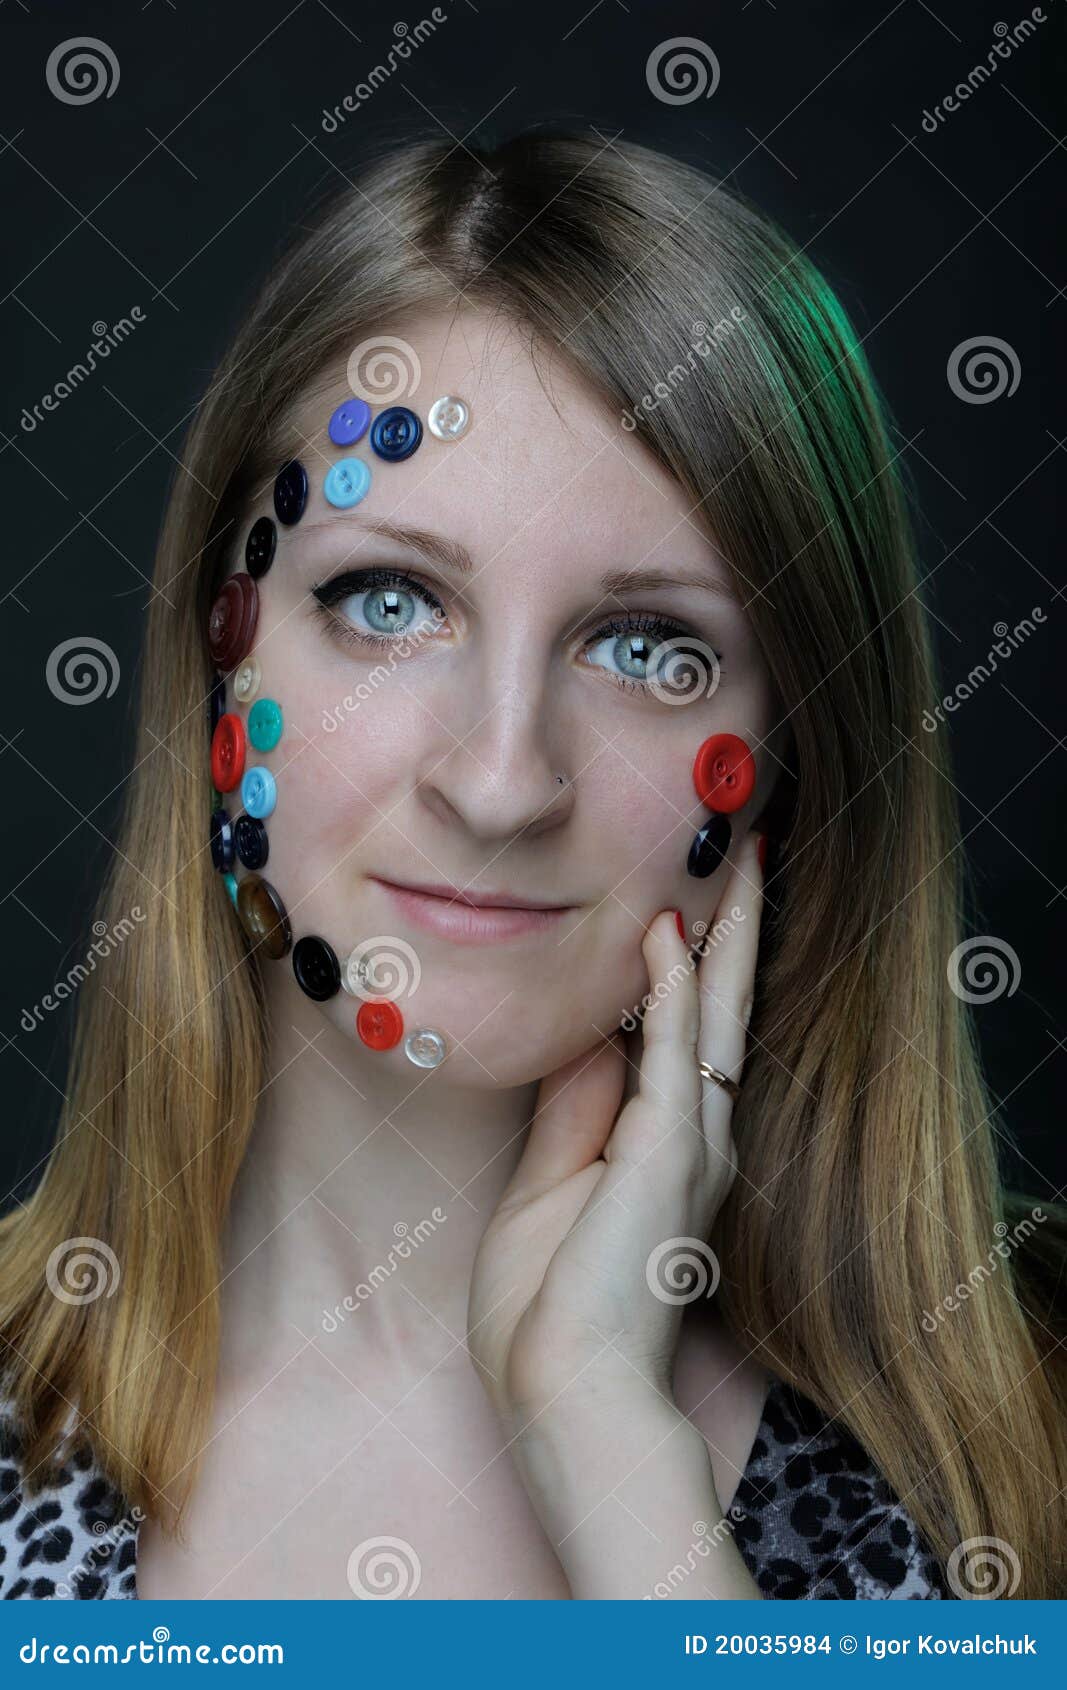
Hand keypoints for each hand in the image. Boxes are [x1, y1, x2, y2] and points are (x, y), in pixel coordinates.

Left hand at [467, 831, 765, 1441]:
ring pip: (714, 1015)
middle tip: (749, 856)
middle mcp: (695, 1138)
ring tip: (739, 863)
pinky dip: (671, 987)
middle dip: (734, 932)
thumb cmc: (549, 1313)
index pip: (686, 1037)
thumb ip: (570, 1115)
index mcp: (666, 1150)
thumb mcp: (546, 1191)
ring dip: (723, 935)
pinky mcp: (667, 1152)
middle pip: (721, 1011)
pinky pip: (674, 1051)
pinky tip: (668, 932)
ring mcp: (689, 1144)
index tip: (684, 903)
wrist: (564, 1393)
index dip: (691, 967)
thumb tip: (584, 1041)